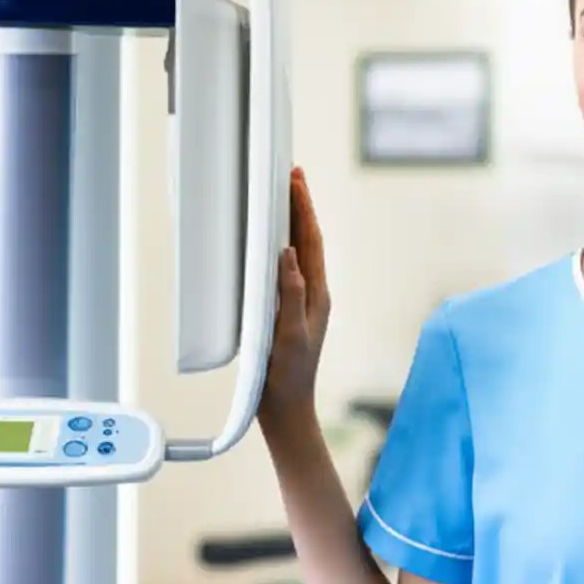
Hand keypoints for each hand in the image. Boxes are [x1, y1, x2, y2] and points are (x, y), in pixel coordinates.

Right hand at [258, 167, 330, 423]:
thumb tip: (287, 254)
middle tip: (290, 174)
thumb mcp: (290, 335)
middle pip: (306, 240)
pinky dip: (277, 248)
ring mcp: (300, 302)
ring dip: (290, 223)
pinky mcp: (286, 311)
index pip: (311, 241)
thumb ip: (291, 296)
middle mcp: (312, 293)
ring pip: (297, 253)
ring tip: (281, 197)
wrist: (286, 409)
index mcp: (317, 294)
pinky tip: (267, 243)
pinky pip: (284, 270)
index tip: (295, 179)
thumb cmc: (288, 376)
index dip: (304, 208)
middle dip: (299, 206)